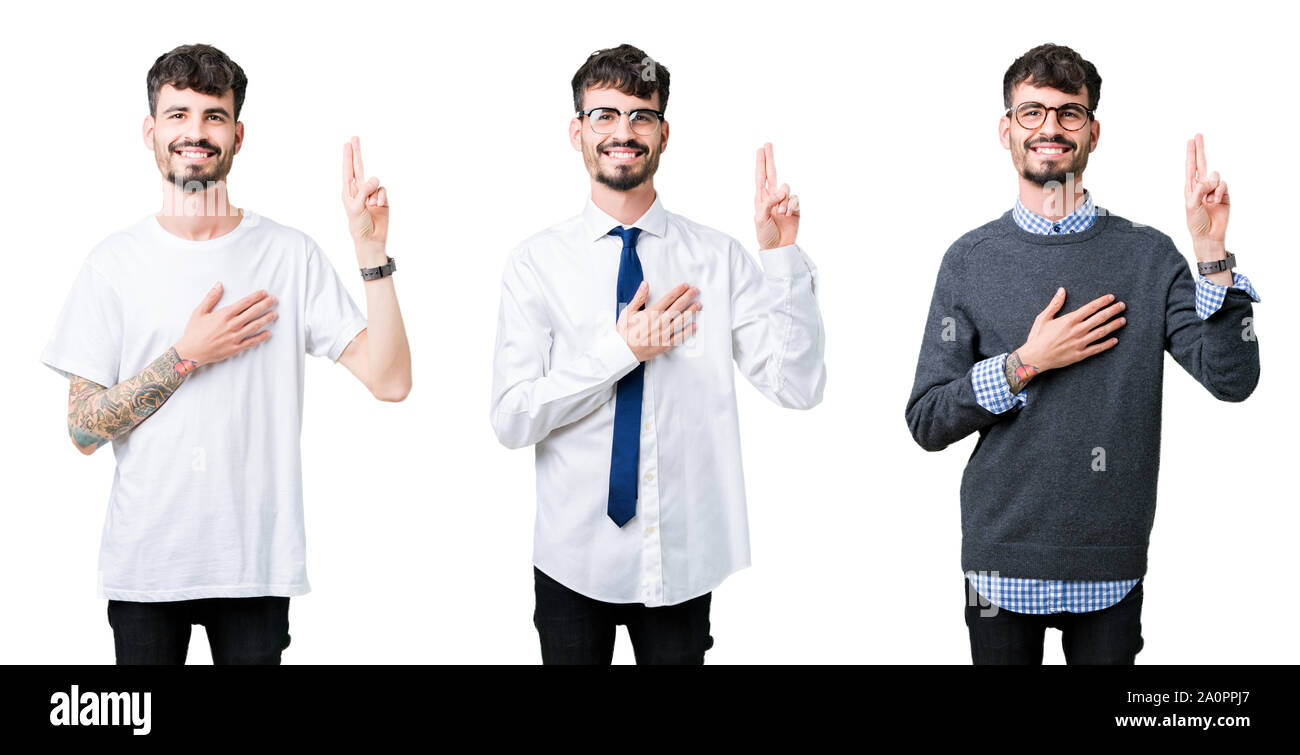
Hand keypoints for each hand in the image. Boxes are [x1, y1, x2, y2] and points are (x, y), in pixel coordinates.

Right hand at [173, 283, 276, 365]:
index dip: (256, 297)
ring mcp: (235, 337)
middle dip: (265, 305)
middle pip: (253, 312)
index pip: (244, 303)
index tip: (264, 292)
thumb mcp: (199, 311)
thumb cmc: (194, 331)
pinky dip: (261, 337)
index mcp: (224, 314)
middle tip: (274, 299)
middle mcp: (232, 325)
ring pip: (255, 326)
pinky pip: (252, 342)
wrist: (191, 352)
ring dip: (266, 319)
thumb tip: (219, 285)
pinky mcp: (236, 348)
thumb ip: (211, 298)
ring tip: (275, 314)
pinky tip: (269, 333)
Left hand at [342, 136, 388, 249]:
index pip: (348, 170)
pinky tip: (378, 207)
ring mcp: (371, 194)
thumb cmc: (358, 225)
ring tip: (370, 206)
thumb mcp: (355, 206)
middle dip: (357, 153)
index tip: (348, 144)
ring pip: (375, 182)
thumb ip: (364, 190)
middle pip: (359, 167)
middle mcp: (360, 190)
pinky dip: (381, 199)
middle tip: (355, 138)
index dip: (348, 156)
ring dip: (374, 194)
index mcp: (349, 191)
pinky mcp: (382, 199)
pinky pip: (383, 191)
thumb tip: (375, 179)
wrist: (371, 239)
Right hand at [617, 282, 701, 361]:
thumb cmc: (624, 332)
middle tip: (695, 290)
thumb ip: (638, 298)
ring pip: (681, 320)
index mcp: (650, 313)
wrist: (623, 352)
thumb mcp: (627, 312)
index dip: (678, 291)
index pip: (668, 298)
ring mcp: (663, 334)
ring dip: (691, 311)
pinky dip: (688, 331)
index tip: (685, 286)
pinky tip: (694, 325)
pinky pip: (679, 337)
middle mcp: (659, 322)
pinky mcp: (665, 344)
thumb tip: (645, 284)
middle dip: (688, 297)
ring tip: (698, 304)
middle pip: (677, 307)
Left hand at [754, 142, 798, 249]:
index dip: (761, 162)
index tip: (761, 149)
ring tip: (780, 213)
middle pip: (773, 173)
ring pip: (787, 188)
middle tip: (768, 144)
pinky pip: (795, 199)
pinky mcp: (795, 207)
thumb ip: (768, 202)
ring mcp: (784, 201)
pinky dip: (792, 205)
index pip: (761, 176)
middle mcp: (773, 197)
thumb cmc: (765, 234)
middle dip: (770, 159)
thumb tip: (779, 190)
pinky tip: (788, 214)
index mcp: (761, 198)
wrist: (778, 248)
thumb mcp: (761, 219)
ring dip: (784, 199)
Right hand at [1015, 287, 1125, 374]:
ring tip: (1123, 320)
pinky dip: (1107, 344)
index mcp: (1069, 320)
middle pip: (1099, 318)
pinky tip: (1115, 340)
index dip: (1102, 302)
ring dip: (1114, 325)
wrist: (1034, 358)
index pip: (1090, 308)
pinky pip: (1097, 349)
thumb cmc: (1037, 337)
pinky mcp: (1080, 355)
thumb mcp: (1043, 318)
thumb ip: (1055, 304)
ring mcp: (1080, 343)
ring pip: (1101, 332)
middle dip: (1112, 311)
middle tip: (1122, 306)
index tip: (1111, 297)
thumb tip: (1062, 290)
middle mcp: (1077, 331)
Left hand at [1185, 133, 1228, 253]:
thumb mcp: (1192, 205)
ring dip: (1211, 187)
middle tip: (1198, 135)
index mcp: (1190, 188)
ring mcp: (1213, 189)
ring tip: (1208, 201)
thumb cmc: (1196, 222)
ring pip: (1215, 175)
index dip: (1191, 153)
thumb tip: (1210, 177)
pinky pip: (1223, 185)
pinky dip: (1219, 192)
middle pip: (1202, 163)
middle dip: (1200, 149)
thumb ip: (1199, 189)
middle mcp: (1201, 186)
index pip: (1190, 167)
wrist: (1208, 235)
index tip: (1191, 140)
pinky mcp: (1224, 194)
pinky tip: (1215, 202)